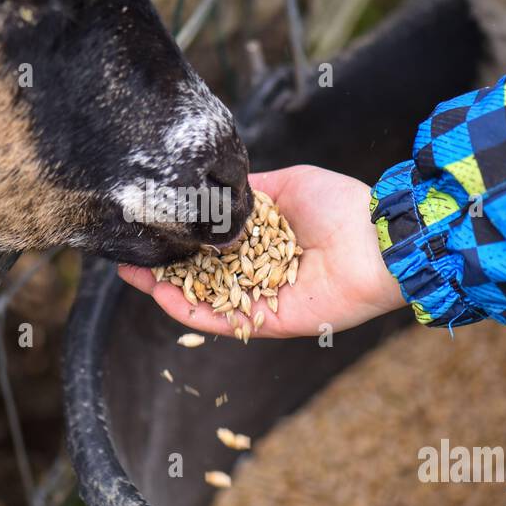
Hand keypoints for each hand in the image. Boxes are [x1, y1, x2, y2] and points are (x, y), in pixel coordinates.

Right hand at [118, 165, 403, 338]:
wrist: (379, 240)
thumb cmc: (343, 207)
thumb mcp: (289, 183)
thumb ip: (251, 190)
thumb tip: (213, 186)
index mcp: (264, 241)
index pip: (211, 243)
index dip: (179, 237)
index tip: (148, 226)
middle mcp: (258, 272)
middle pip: (200, 274)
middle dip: (161, 266)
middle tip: (126, 255)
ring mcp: (261, 299)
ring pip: (204, 300)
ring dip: (165, 289)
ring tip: (132, 274)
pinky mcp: (268, 322)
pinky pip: (222, 321)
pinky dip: (191, 310)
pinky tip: (162, 294)